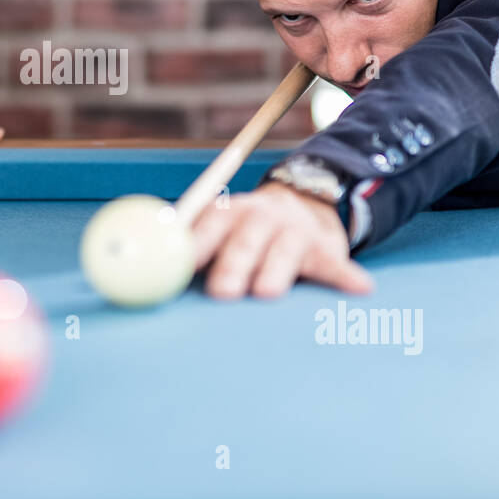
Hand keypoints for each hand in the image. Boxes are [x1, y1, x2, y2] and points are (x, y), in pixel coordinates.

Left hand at [192, 183, 373, 299]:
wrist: (304, 205)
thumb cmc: (245, 233)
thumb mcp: (219, 231)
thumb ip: (189, 251)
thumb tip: (140, 273)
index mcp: (228, 212)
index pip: (208, 225)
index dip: (194, 245)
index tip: (181, 266)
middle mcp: (261, 217)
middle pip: (245, 240)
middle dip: (232, 265)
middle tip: (222, 292)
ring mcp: (295, 232)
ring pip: (285, 251)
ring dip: (276, 271)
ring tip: (266, 293)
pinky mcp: (327, 249)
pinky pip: (336, 265)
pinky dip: (346, 277)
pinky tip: (358, 289)